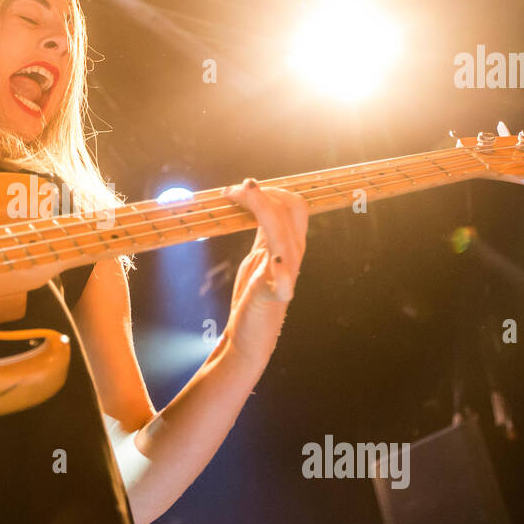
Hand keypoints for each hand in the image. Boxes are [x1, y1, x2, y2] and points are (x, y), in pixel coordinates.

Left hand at [220, 178, 308, 364]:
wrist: (249, 334)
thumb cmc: (253, 294)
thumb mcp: (259, 254)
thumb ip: (262, 230)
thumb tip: (253, 198)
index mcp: (290, 244)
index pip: (293, 204)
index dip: (269, 190)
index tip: (238, 188)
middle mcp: (293, 254)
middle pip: (291, 209)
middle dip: (262, 193)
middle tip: (230, 192)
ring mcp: (286, 274)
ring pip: (282, 231)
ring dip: (260, 208)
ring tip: (235, 195)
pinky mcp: (275, 296)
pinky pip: (284, 282)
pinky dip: (281, 270)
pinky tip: (274, 262)